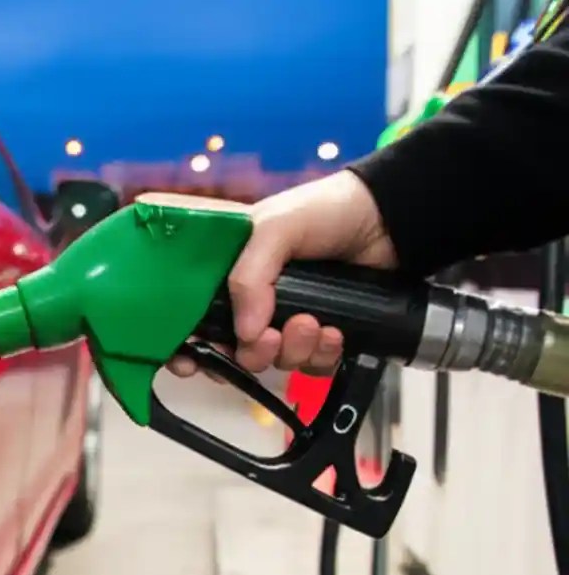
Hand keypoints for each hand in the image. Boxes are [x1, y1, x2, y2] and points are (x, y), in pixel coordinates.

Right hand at [149, 171, 397, 377]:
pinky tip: (335, 333)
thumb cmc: (326, 208)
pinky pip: (311, 366)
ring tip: (315, 323)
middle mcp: (252, 300)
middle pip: (233, 351)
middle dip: (251, 354)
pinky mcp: (320, 335)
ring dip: (293, 350)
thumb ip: (249, 276)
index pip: (192, 316)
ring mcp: (286, 319)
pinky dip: (322, 356)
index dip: (184, 345)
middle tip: (270, 338)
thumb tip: (246, 334)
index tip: (187, 362)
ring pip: (274, 362)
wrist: (389, 218)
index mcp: (228, 272)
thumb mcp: (275, 227)